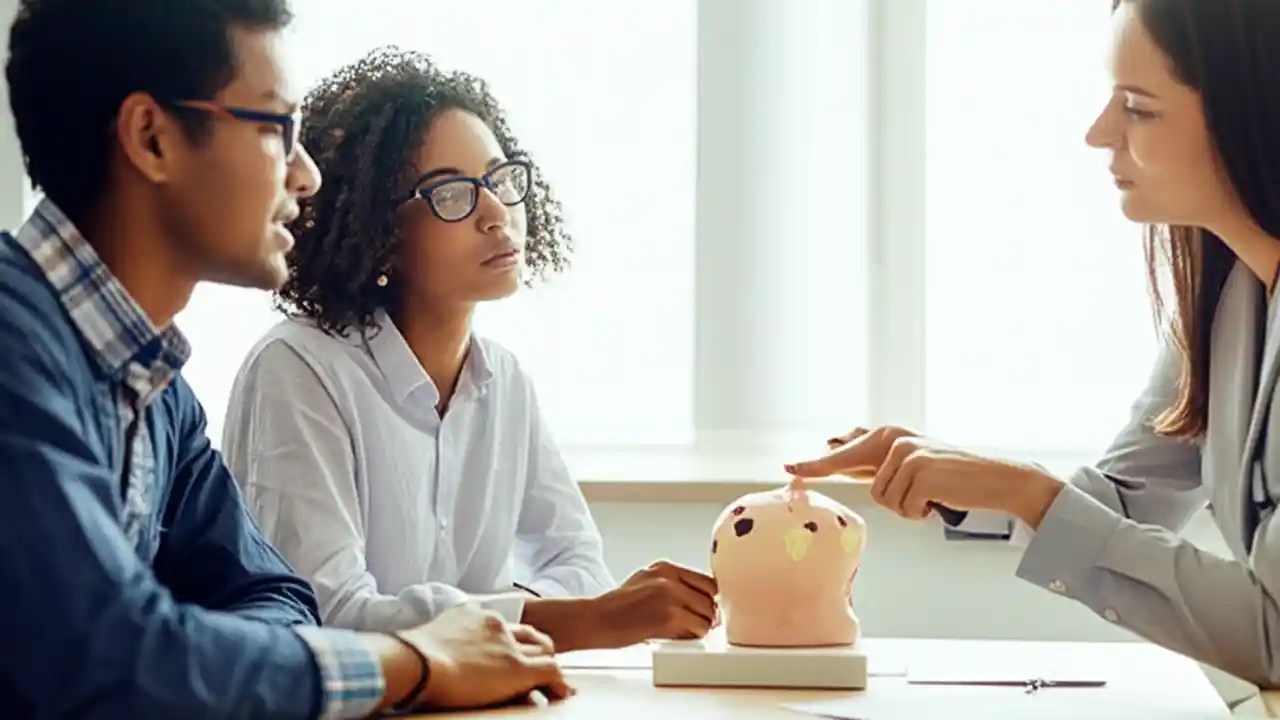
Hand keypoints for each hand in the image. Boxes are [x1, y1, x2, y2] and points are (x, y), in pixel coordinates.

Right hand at [403, 603, 572, 709]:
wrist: (415, 662)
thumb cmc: (410, 656)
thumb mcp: (427, 637)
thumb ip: (439, 640)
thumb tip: (427, 652)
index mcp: (473, 615)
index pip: (501, 625)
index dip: (508, 641)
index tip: (506, 651)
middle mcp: (495, 624)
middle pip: (527, 634)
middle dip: (534, 649)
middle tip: (537, 664)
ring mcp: (508, 645)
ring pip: (543, 650)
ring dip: (546, 666)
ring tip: (550, 682)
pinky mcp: (518, 667)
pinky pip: (550, 671)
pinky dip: (558, 682)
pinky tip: (560, 692)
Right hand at [595, 560, 717, 646]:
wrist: (597, 620)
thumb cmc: (616, 608)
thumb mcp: (645, 583)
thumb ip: (670, 585)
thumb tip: (697, 598)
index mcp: (665, 568)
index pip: (705, 579)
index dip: (708, 597)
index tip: (705, 607)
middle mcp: (669, 578)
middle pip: (710, 596)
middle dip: (707, 612)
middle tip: (700, 623)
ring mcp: (670, 596)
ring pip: (708, 613)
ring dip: (702, 626)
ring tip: (687, 631)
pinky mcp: (669, 617)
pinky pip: (698, 628)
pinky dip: (694, 636)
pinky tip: (680, 636)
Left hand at [785, 425, 1063, 526]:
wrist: (996, 479)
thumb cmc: (953, 476)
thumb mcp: (913, 462)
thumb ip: (881, 458)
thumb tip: (843, 447)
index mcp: (892, 435)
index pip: (849, 449)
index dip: (819, 461)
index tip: (790, 467)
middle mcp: (895, 439)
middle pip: (850, 465)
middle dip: (822, 467)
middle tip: (789, 468)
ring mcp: (906, 453)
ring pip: (882, 498)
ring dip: (905, 506)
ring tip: (929, 497)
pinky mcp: (920, 471)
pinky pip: (903, 507)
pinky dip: (919, 512)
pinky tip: (937, 501)